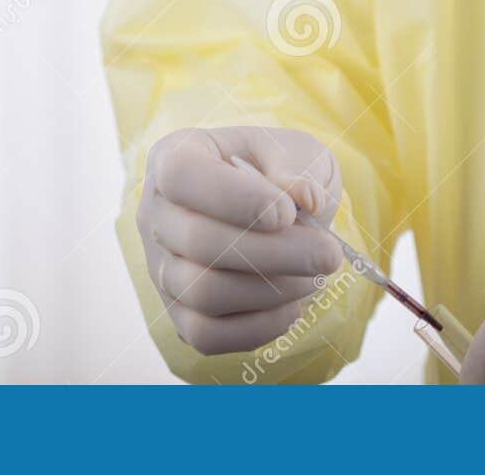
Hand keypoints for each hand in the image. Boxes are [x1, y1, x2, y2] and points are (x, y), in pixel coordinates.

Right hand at [138, 126, 342, 354]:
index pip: (182, 175)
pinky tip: (294, 305)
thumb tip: (301, 197)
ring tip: (315, 275)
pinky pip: (206, 335)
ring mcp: (162, 268)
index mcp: (175, 155)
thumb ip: (298, 166)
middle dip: (274, 253)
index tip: (286, 212)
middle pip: (198, 243)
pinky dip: (258, 327)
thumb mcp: (296, 151)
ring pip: (203, 293)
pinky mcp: (179, 313)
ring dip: (271, 290)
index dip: (233, 198)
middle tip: (328, 254)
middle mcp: (156, 213)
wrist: (281, 209)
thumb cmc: (281, 172)